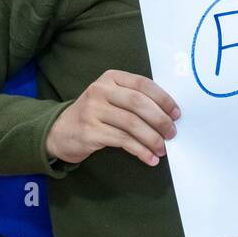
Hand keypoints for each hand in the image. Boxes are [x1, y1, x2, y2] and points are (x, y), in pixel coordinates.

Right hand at [46, 69, 179, 165]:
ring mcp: (92, 110)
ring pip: (132, 124)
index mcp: (110, 78)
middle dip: (160, 120)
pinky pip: (122, 141)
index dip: (163, 99)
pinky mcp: (90, 131)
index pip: (143, 84)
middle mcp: (100, 90)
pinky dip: (140, 151)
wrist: (61, 131)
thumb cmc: (94, 114)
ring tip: (162, 149)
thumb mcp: (110, 98)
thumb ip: (134, 99)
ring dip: (152, 139)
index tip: (176, 114)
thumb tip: (168, 116)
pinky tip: (149, 158)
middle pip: (138, 103)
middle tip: (171, 134)